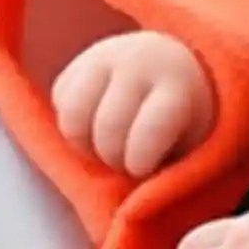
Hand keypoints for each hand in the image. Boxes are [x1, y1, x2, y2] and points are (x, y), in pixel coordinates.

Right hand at [51, 30, 213, 177]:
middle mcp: (139, 63)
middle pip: (107, 129)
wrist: (172, 63)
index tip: (145, 165)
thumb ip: (167, 164)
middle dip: (114, 157)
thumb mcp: (189, 139)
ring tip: (109, 145)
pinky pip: (59, 105)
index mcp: (176, 84)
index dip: (140, 161)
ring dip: (86, 146)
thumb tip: (134, 191)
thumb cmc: (183, 115)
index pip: (150, 130)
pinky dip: (73, 125)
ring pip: (72, 120)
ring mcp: (104, 57)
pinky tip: (97, 121)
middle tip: (127, 159)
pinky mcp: (77, 63)